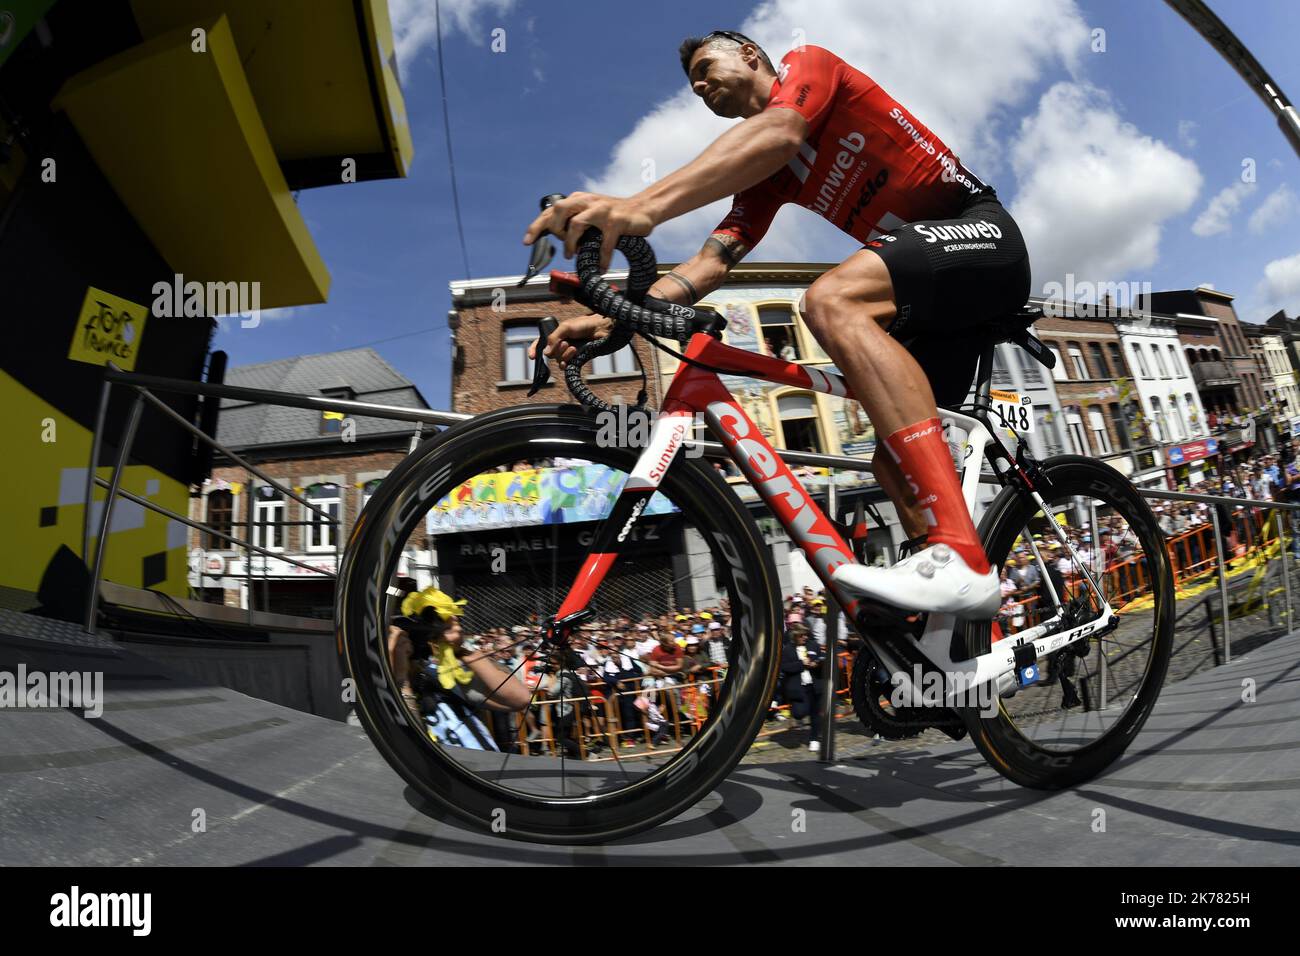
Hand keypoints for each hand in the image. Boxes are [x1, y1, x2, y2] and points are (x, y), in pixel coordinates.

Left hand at [522, 192, 656, 271]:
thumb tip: (556, 236)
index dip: (537, 226)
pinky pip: (603, 244)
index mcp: (578, 199)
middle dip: (554, 230)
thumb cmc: (613, 215)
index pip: (552, 211)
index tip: (527, 241)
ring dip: (572, 243)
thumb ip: (574, 220)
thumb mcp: (591, 213)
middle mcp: (587, 202)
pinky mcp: (615, 222)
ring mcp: (602, 210)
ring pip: (576, 224)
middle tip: (561, 246)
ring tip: (575, 255)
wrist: (643, 209)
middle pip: (559, 210)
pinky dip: (601, 259)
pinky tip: (601, 267)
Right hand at [528, 312, 614, 367]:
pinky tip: (574, 353)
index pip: (540, 343)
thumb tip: (545, 353)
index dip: (534, 350)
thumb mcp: (565, 327)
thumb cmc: (583, 324)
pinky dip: (567, 361)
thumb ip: (554, 338)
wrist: (599, 329)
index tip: (532, 357)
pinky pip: (565, 365)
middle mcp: (560, 344)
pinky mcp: (575, 359)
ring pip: (557, 360)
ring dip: (564, 354)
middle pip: (549, 354)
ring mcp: (567, 352)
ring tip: (573, 347)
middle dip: (556, 350)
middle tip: (565, 343)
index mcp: (556, 335)